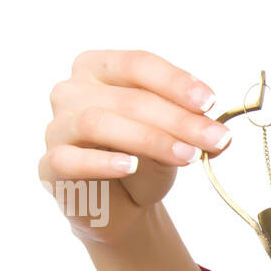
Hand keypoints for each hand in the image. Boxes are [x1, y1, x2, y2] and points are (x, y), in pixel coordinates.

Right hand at [39, 50, 231, 244]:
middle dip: (177, 119)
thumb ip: (192, 131)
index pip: (137, 63)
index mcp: (100, 69)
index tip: (210, 102)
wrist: (121, 206)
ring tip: (186, 155)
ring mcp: (57, 127)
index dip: (175, 81)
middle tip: (214, 138)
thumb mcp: (174, 140)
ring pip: (97, 122)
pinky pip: (69, 159)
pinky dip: (101, 161)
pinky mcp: (50, 166)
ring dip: (149, 138)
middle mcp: (72, 91)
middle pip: (126, 97)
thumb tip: (220, 134)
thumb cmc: (144, 160)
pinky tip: (130, 165)